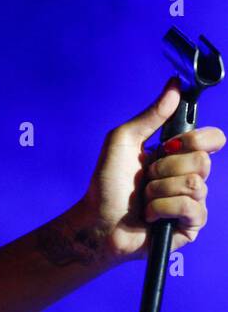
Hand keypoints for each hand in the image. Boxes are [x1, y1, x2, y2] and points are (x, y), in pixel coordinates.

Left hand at [72, 77, 223, 265]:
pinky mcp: (192, 225)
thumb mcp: (123, 141)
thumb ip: (150, 115)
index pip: (213, 139)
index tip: (172, 143)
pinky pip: (190, 207)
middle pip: (203, 160)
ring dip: (158, 189)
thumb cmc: (107, 182)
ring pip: (194, 184)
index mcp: (178, 155)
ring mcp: (194, 202)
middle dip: (165, 167)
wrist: (98, 220)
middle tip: (146, 176)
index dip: (199, 138)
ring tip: (143, 197)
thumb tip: (175, 86)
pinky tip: (150, 215)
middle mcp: (190, 176)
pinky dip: (161, 208)